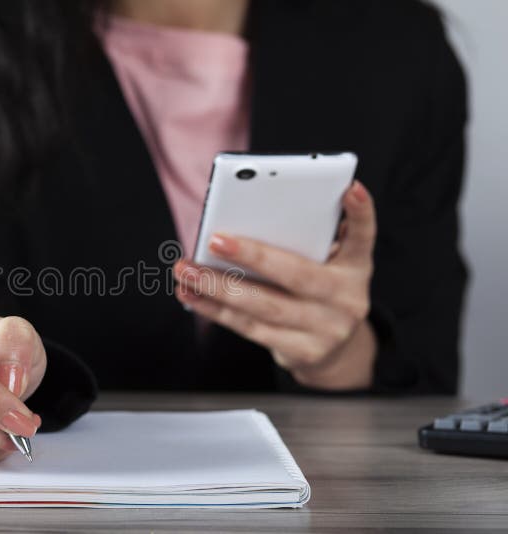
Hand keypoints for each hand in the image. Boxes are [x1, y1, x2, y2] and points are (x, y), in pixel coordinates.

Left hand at [175, 180, 376, 389]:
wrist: (336, 350)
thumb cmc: (319, 291)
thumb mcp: (328, 265)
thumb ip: (306, 241)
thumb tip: (255, 216)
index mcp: (355, 267)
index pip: (363, 236)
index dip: (361, 212)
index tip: (351, 187)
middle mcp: (347, 299)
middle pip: (296, 274)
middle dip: (252, 255)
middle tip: (214, 239)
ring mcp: (327, 330)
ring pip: (263, 305)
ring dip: (217, 286)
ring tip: (186, 269)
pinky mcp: (302, 352)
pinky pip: (249, 328)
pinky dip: (215, 310)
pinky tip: (191, 294)